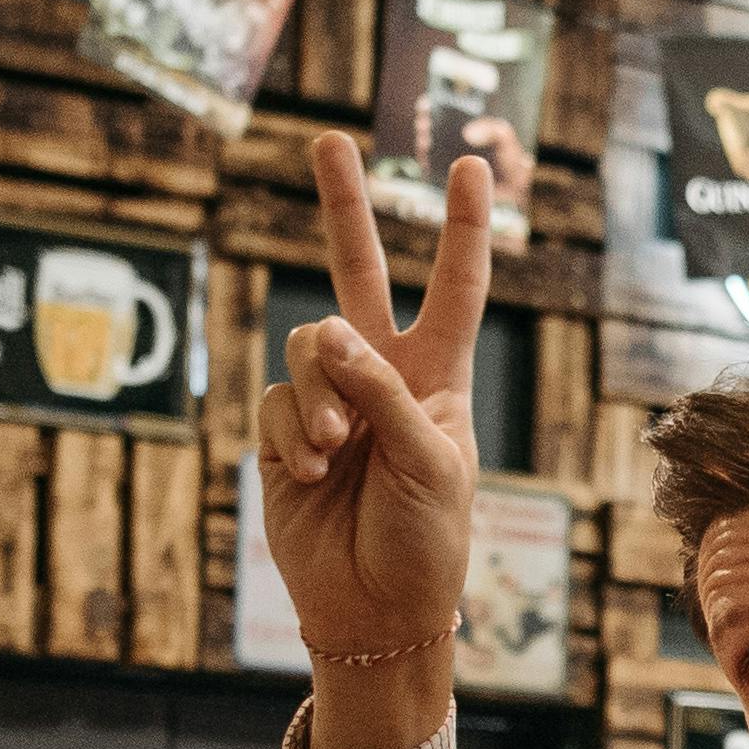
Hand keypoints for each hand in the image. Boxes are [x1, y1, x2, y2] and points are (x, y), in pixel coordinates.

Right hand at [256, 128, 496, 676]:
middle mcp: (382, 374)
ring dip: (318, 395)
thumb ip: (382, 392)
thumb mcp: (430, 463)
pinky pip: (275, 400)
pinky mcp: (282, 433)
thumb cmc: (424, 540)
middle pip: (357, 272)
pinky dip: (292, 431)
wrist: (375, 610)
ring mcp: (329, 400)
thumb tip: (325, 331)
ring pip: (306, 346)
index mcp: (439, 376)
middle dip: (344, 206)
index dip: (463, 229)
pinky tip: (311, 473)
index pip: (455, 288)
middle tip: (329, 138)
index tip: (472, 165)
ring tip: (334, 454)